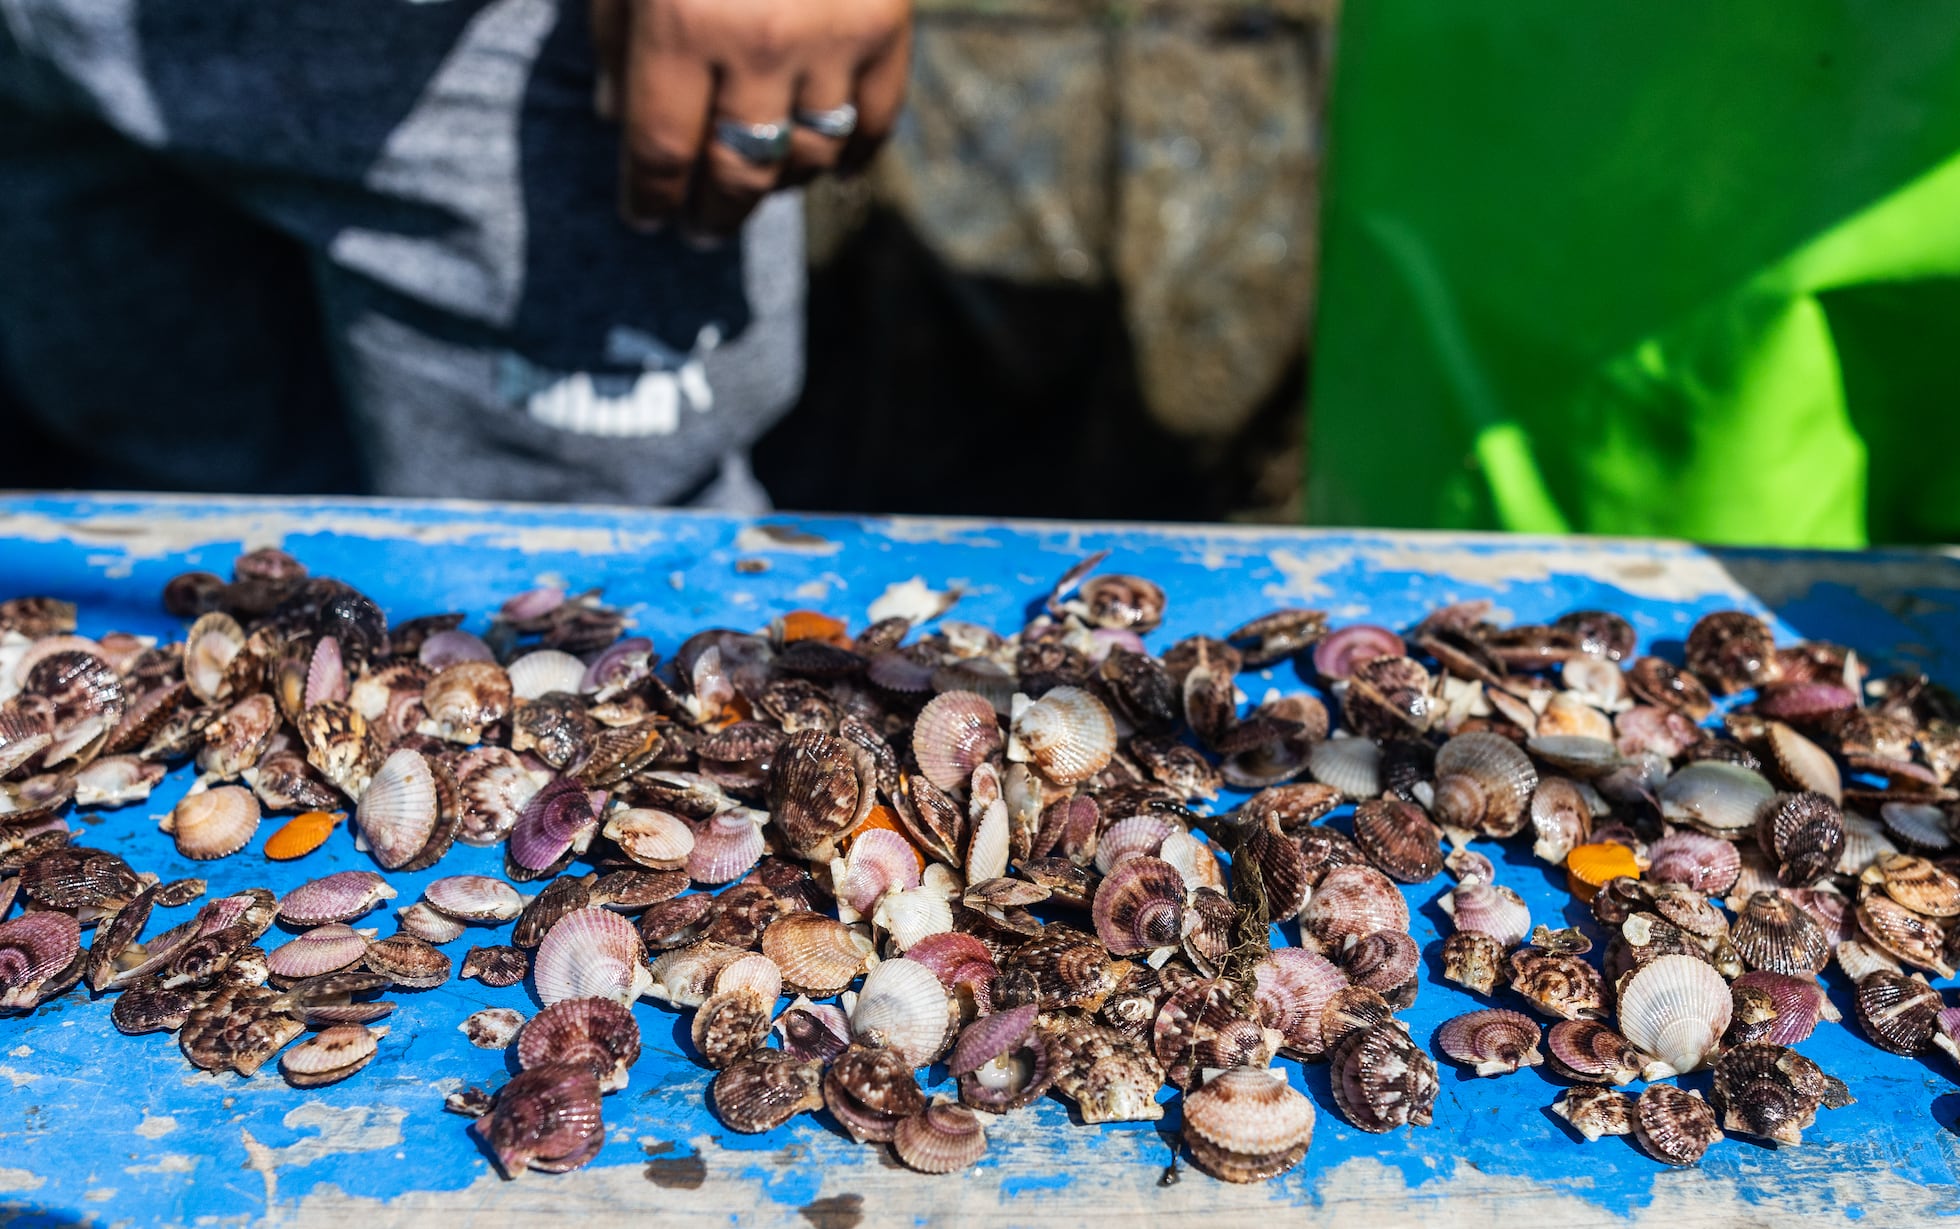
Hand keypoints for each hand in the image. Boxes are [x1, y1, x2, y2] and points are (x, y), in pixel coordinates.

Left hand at [591, 0, 912, 238]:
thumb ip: (614, 34)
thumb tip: (613, 116)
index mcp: (679, 25)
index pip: (659, 153)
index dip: (650, 199)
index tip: (645, 218)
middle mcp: (757, 44)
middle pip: (736, 172)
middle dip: (712, 213)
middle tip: (699, 231)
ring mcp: (831, 39)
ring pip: (806, 158)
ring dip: (777, 188)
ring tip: (755, 193)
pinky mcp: (885, 25)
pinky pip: (874, 124)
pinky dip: (852, 159)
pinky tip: (832, 174)